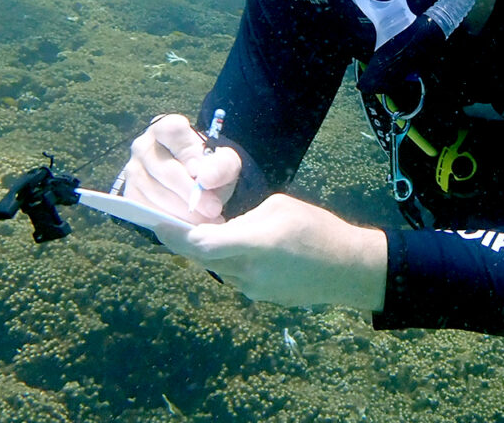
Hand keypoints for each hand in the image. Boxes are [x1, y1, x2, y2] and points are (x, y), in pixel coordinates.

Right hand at [117, 114, 241, 224]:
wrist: (196, 186)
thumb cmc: (209, 168)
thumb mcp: (225, 163)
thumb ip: (221, 165)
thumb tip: (204, 178)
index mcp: (167, 128)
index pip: (172, 130)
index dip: (188, 153)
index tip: (204, 176)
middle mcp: (144, 145)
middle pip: (165, 170)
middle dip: (191, 194)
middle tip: (214, 209)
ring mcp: (133, 170)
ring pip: (156, 193)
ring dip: (182, 211)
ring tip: (205, 220)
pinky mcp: (130, 193)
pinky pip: (147, 209)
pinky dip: (168, 220)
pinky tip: (188, 225)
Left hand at [154, 193, 386, 311]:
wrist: (349, 269)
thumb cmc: (318, 229)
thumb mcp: (279, 206)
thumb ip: (244, 217)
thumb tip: (223, 226)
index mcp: (253, 243)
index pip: (198, 244)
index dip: (172, 233)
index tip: (154, 220)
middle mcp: (247, 271)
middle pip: (201, 257)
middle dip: (184, 239)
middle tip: (170, 221)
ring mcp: (253, 289)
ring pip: (217, 267)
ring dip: (212, 251)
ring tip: (216, 230)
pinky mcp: (262, 297)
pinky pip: (236, 276)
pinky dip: (233, 261)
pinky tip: (249, 249)